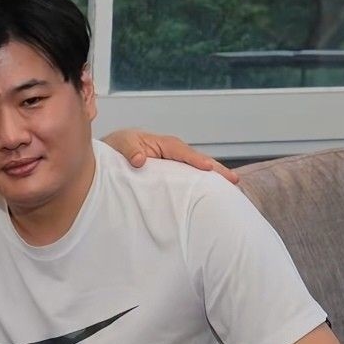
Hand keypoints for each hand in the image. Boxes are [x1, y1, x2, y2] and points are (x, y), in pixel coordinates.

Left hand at [102, 128, 238, 183]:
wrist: (109, 156)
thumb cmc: (117, 147)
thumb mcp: (121, 143)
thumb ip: (130, 150)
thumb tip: (140, 160)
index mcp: (163, 144)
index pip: (183, 152)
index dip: (195, 160)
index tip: (208, 169)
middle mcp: (174, 155)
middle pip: (198, 162)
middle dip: (216, 170)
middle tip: (234, 181)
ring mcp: (175, 167)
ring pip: (197, 173)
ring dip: (214, 180)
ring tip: (232, 191)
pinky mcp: (173, 179)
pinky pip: (189, 183)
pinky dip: (202, 188)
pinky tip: (212, 200)